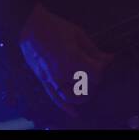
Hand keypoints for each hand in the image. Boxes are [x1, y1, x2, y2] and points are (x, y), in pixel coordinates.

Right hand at [18, 2, 113, 117]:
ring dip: (82, 94)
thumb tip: (109, 59)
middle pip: (87, 86)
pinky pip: (55, 99)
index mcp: (73, 60)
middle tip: (92, 68)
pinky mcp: (44, 81)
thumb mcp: (78, 34)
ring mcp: (52, 80)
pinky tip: (74, 113)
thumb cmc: (55, 26)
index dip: (102, 67)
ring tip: (86, 85)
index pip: (97, 73)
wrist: (29, 26)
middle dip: (92, 78)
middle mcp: (63, 73)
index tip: (102, 60)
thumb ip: (93, 50)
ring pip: (73, 97)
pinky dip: (66, 107)